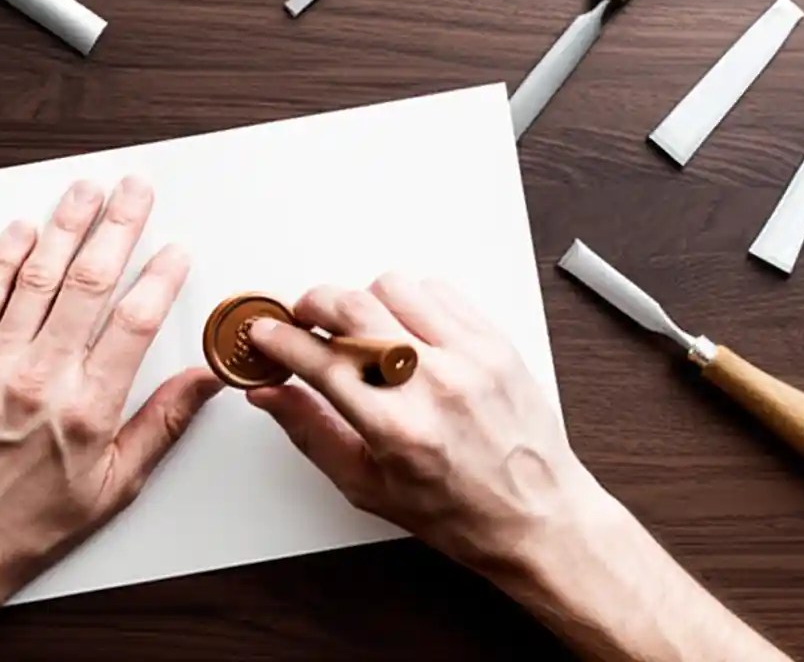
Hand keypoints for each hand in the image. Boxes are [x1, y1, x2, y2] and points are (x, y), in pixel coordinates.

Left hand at [0, 177, 221, 604]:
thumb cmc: (35, 519)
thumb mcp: (116, 484)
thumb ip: (163, 423)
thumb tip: (205, 380)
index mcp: (88, 409)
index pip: (134, 322)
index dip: (159, 278)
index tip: (175, 251)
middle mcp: (41, 378)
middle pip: (89, 283)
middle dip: (118, 227)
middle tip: (135, 189)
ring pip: (37, 278)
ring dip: (66, 227)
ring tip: (86, 190)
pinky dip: (3, 258)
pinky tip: (24, 229)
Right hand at [245, 275, 594, 571]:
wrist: (539, 518)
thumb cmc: (461, 513)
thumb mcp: (368, 487)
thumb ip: (311, 432)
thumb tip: (271, 395)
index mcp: (398, 428)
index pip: (321, 360)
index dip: (281, 340)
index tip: (265, 332)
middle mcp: (435, 385)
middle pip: (353, 306)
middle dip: (314, 304)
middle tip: (303, 320)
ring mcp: (471, 358)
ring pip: (395, 286)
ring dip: (365, 299)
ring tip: (362, 328)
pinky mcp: (496, 343)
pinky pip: (441, 290)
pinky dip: (412, 300)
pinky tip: (407, 328)